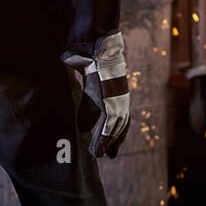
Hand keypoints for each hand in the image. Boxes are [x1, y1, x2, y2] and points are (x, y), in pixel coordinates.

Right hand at [66, 31, 130, 158]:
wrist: (96, 50)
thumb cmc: (92, 64)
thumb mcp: (90, 91)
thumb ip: (88, 109)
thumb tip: (83, 128)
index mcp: (118, 96)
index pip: (120, 120)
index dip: (116, 134)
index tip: (111, 147)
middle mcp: (122, 101)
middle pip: (120, 127)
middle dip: (114, 142)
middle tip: (108, 156)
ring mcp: (118, 103)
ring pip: (114, 130)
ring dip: (106, 144)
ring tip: (99, 155)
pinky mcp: (111, 104)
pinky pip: (108, 128)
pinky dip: (102, 140)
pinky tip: (98, 150)